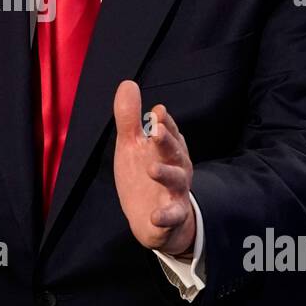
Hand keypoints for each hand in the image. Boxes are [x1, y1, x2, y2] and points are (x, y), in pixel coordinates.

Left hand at [112, 80, 195, 256]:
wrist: (154, 221)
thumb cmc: (144, 177)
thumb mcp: (132, 146)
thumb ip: (130, 118)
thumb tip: (128, 83)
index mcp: (168, 149)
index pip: (168, 131)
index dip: (164, 122)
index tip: (157, 111)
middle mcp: (177, 167)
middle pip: (175, 152)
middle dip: (167, 141)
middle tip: (156, 131)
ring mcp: (176, 192)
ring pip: (176, 181)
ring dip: (166, 174)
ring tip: (152, 169)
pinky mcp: (172, 216)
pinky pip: (172, 216)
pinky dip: (165, 216)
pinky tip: (155, 216)